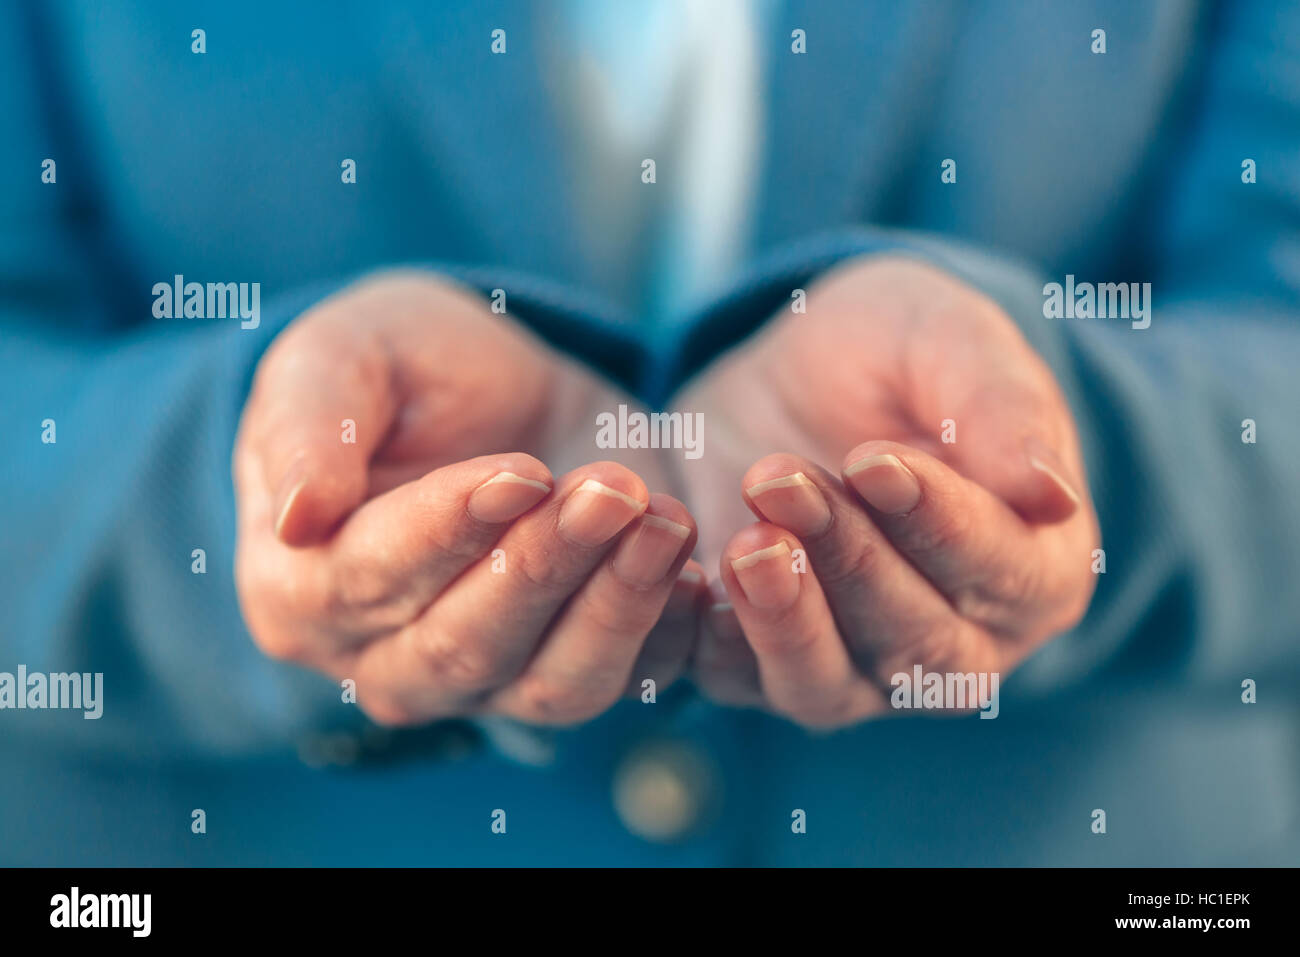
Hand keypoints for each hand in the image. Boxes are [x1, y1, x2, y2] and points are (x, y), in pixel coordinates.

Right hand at [234, 271, 704, 726]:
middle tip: (612, 488)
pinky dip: (667, 633)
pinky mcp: (572, 666)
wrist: (495, 392)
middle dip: (546, 566)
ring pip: (552, 683)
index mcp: (301, 592)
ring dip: (616, 605)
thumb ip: (307, 424)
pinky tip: (699, 570)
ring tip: (665, 520)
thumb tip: (295, 517)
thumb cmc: (399, 369)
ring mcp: (485, 683)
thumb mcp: (339, 356)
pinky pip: (626, 680)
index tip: (520, 471)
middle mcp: (386, 660)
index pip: (371, 579)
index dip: (448, 530)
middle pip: (466, 644)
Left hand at [673, 256, 1097, 726]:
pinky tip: (684, 579)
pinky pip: (736, 680)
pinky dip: (710, 641)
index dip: (939, 525)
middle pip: (914, 642)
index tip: (875, 461)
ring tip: (743, 540)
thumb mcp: (955, 342)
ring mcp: (856, 665)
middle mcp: (955, 641)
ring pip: (825, 683)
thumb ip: (1005, 409)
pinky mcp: (761, 658)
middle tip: (779, 478)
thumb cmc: (900, 353)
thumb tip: (1052, 496)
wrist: (799, 371)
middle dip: (848, 562)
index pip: (1000, 572)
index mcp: (1033, 569)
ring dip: (781, 618)